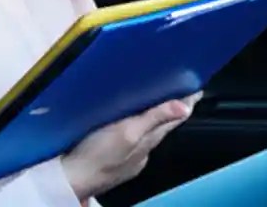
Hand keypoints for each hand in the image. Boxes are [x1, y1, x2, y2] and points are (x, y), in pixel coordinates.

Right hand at [61, 92, 202, 200]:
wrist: (71, 179)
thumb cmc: (95, 156)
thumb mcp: (127, 132)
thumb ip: (153, 118)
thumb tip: (184, 107)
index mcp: (148, 138)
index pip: (174, 116)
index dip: (185, 101)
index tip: (195, 87)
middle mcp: (143, 148)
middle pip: (164, 123)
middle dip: (172, 106)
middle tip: (181, 90)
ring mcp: (130, 154)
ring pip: (148, 131)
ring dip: (155, 117)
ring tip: (160, 101)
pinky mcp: (116, 157)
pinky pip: (133, 138)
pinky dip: (138, 127)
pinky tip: (131, 123)